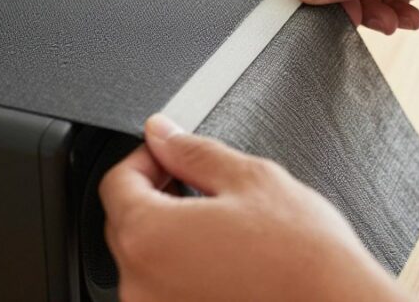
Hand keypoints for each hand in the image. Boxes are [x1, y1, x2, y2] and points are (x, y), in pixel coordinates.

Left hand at [99, 114, 406, 301]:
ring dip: (171, 236)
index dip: (146, 158)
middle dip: (156, 196)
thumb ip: (192, 152)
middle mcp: (140, 285)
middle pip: (126, 224)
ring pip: (148, 261)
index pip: (116, 183)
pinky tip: (226, 262)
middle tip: (201, 185)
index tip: (171, 156)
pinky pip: (167, 291)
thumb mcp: (249, 179)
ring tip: (223, 226)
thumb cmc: (302, 255)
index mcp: (148, 236)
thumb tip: (162, 133)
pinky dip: (184, 273)